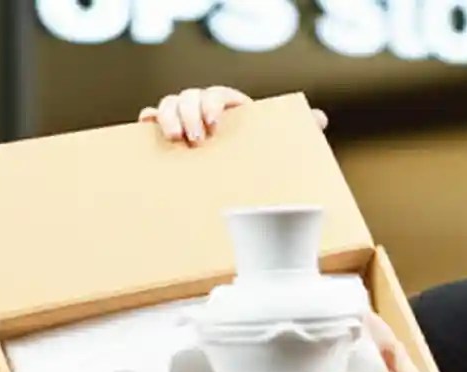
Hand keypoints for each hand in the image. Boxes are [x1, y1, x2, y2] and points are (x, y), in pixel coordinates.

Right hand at [138, 85, 328, 144]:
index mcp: (231, 109)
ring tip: (175, 139)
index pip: (217, 95)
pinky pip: (151, 117)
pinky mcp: (168, 133)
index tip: (214, 125)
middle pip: (189, 96)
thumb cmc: (261, 159)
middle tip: (195, 140)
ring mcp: (184, 120)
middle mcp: (204, 110)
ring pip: (169, 104)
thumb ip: (298, 130)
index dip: (212, 105)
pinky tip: (148, 128)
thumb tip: (319, 119)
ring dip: (168, 116)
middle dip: (188, 114)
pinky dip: (148, 119)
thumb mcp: (279, 146)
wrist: (243, 181)